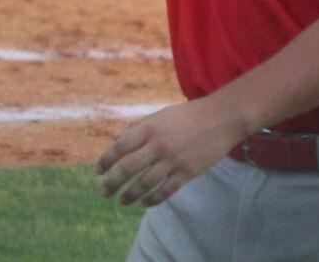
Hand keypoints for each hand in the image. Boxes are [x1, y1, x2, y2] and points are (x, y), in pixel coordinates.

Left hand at [97, 97, 247, 206]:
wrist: (220, 119)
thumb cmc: (186, 115)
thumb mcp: (158, 116)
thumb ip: (135, 128)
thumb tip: (114, 140)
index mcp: (149, 128)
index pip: (120, 147)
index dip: (106, 161)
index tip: (98, 172)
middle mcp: (158, 145)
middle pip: (129, 168)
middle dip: (113, 182)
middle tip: (104, 192)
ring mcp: (174, 160)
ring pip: (146, 183)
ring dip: (130, 194)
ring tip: (122, 201)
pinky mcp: (188, 172)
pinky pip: (166, 190)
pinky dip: (153, 199)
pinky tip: (144, 203)